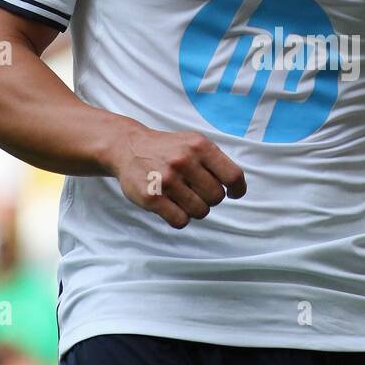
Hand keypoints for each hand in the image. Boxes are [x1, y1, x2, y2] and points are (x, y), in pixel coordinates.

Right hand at [111, 124, 245, 227]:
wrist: (128, 147)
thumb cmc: (168, 149)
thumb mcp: (194, 143)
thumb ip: (215, 161)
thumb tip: (236, 186)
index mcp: (199, 146)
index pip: (232, 175)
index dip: (237, 189)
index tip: (233, 193)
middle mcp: (184, 161)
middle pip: (216, 197)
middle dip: (210, 199)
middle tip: (197, 192)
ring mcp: (167, 180)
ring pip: (200, 211)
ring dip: (195, 210)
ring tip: (183, 198)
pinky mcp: (151, 197)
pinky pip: (180, 221)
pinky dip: (180, 218)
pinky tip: (173, 207)